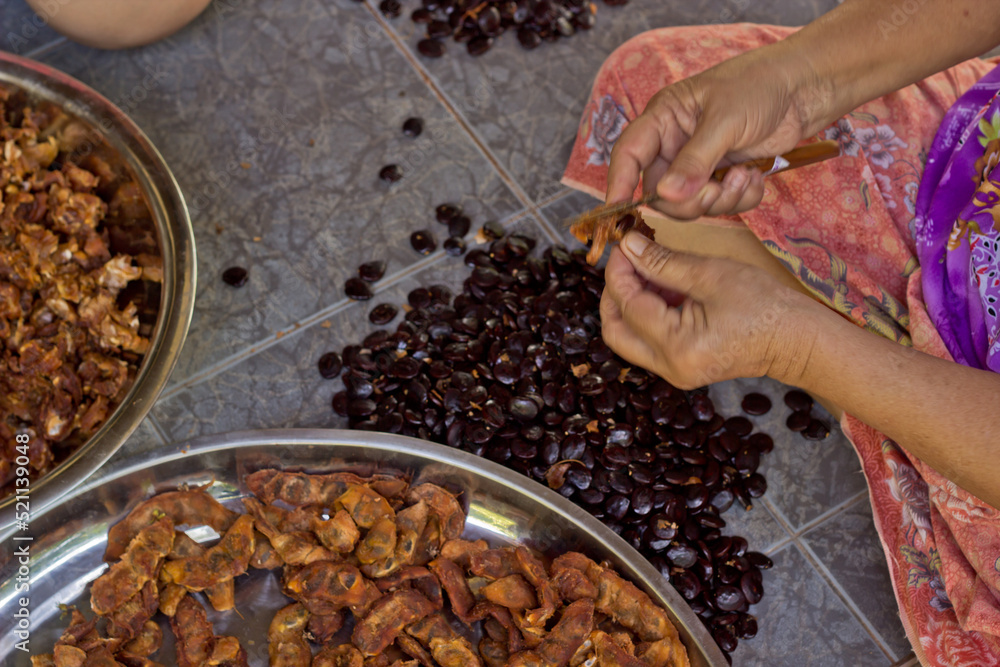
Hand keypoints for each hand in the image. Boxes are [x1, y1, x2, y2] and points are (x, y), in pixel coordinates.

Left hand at [600, 232, 818, 388]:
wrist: (797, 340)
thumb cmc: (764, 305)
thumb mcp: (710, 275)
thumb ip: (663, 263)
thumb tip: (628, 247)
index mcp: (677, 348)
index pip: (628, 306)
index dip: (619, 271)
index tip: (624, 243)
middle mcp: (669, 368)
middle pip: (616, 332)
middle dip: (614, 294)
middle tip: (626, 261)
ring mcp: (674, 372)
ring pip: (629, 337)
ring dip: (630, 302)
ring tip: (647, 268)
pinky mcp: (681, 366)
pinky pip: (649, 340)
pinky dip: (647, 313)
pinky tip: (662, 286)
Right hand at [606, 41, 828, 218]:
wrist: (803, 88)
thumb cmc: (759, 85)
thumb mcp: (724, 121)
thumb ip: (694, 161)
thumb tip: (665, 195)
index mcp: (663, 119)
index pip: (628, 154)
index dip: (619, 183)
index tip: (619, 211)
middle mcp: (675, 144)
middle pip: (660, 192)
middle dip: (690, 200)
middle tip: (719, 189)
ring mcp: (699, 163)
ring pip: (690, 204)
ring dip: (720, 200)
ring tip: (744, 177)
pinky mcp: (723, 176)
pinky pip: (720, 204)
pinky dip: (740, 199)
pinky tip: (755, 177)